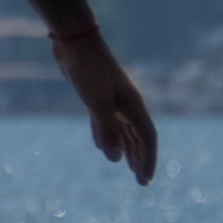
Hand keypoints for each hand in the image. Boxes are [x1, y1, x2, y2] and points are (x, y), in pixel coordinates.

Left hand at [52, 22, 158, 184]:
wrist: (75, 41)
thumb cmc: (88, 68)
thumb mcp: (96, 102)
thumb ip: (106, 130)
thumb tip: (114, 160)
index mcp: (133, 105)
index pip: (147, 138)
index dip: (148, 160)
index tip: (145, 181)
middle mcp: (127, 104)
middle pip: (138, 137)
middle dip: (141, 159)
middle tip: (140, 181)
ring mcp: (113, 99)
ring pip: (124, 131)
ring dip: (127, 150)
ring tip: (128, 167)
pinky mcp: (98, 96)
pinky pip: (108, 123)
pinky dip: (108, 137)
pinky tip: (102, 147)